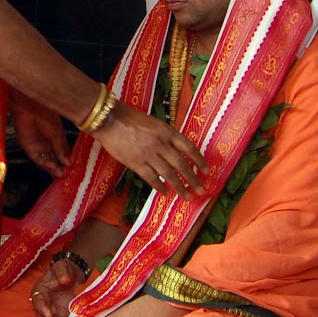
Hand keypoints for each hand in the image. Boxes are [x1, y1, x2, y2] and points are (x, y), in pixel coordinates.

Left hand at [13, 95, 68, 177]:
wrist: (30, 106)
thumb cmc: (45, 114)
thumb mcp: (57, 133)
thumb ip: (62, 148)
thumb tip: (69, 162)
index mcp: (57, 139)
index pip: (63, 155)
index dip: (67, 163)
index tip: (74, 170)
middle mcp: (48, 144)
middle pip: (55, 161)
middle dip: (60, 168)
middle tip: (67, 176)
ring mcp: (38, 147)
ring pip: (47, 162)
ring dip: (53, 168)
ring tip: (61, 174)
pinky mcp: (29, 148)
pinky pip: (38, 159)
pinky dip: (46, 164)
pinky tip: (53, 167)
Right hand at [31, 259, 84, 316]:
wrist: (73, 275)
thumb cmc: (64, 270)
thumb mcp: (62, 268)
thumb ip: (62, 273)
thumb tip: (64, 279)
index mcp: (39, 292)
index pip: (38, 302)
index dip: (42, 309)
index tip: (49, 314)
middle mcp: (44, 304)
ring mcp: (53, 311)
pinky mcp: (62, 315)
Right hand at [91, 104, 206, 197]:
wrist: (110, 120)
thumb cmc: (132, 119)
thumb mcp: (155, 124)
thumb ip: (167, 137)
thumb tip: (178, 151)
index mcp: (168, 132)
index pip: (189, 148)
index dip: (199, 161)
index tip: (207, 171)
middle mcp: (161, 144)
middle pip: (182, 165)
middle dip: (193, 179)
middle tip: (201, 191)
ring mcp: (149, 155)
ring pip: (169, 175)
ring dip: (180, 187)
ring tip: (187, 197)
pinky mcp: (136, 163)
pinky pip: (152, 179)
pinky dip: (160, 187)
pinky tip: (166, 194)